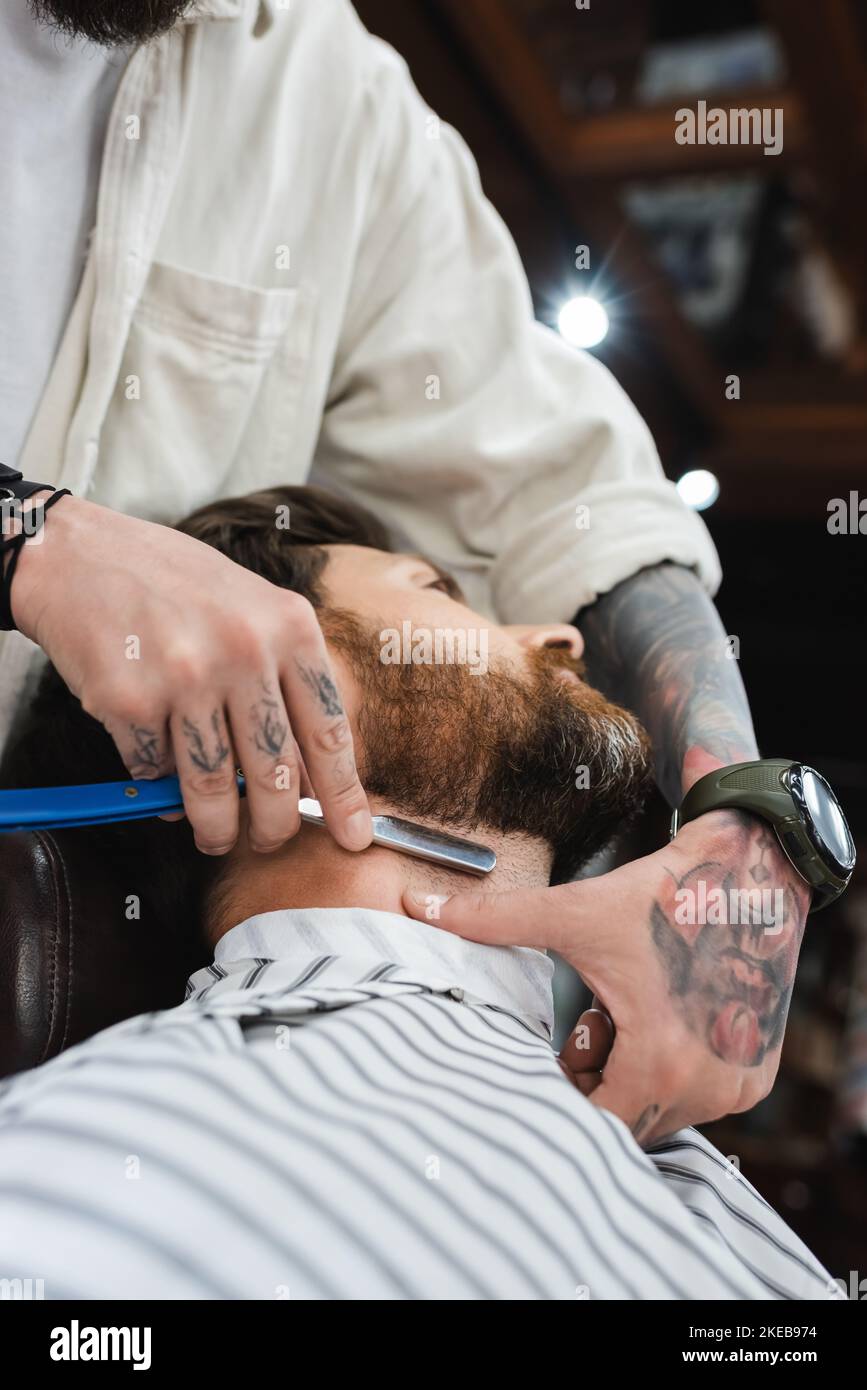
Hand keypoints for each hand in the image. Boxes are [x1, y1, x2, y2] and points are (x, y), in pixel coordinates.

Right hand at [11, 495, 372, 856]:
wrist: (80, 556)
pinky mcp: (128, 701)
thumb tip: (307, 778)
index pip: (329, 730)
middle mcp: (243, 651)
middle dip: (274, 827)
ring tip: (213, 835)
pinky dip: (157, 786)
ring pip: (213, 789)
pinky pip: (153, 772)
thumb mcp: (253, 611)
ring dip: (214, 828)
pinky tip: (157, 770)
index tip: (354, 837)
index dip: (344, 795)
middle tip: (267, 840)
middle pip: (276, 775)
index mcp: (289, 627)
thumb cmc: (176, 587)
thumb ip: (284, 680)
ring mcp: (184, 677)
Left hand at [403, 801, 809, 1145]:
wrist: (745, 873)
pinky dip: (670, 1069)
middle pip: (621, 1119)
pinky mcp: (754, 1078)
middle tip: (591, 1022)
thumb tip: (417, 905)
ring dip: (630, 1073)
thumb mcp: (573, 912)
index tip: (550, 1057)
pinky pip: (692, 1096)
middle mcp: (706, 1088)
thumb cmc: (659, 897)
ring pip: (656, 1110)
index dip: (559, 1094)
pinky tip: (668, 1017)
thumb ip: (492, 920)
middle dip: (594, 1079)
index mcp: (659, 1063)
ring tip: (628, 1014)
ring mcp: (736, 1086)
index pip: (590, 1124)